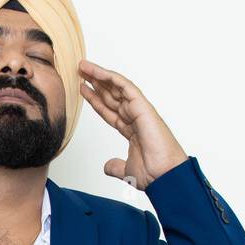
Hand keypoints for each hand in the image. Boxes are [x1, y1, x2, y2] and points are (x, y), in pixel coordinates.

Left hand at [79, 59, 188, 189]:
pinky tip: (98, 72)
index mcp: (132, 130)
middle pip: (111, 96)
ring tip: (84, 67)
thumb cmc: (153, 174)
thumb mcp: (126, 171)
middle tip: (80, 72)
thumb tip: (107, 167)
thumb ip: (116, 167)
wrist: (164, 176)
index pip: (109, 111)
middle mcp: (135, 117)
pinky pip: (126, 87)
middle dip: (95, 84)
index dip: (95, 100)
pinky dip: (111, 78)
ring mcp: (139, 111)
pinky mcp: (143, 107)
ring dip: (100, 76)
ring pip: (117, 88)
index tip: (83, 90)